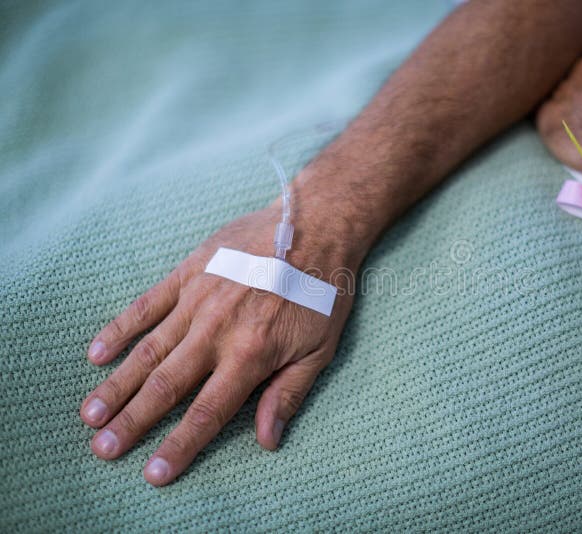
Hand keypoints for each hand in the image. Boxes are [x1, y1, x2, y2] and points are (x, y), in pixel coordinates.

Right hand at [80, 183, 361, 485]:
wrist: (317, 225)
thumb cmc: (324, 292)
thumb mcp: (320, 350)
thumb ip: (287, 394)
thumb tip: (266, 440)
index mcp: (251, 354)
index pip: (207, 413)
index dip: (178, 446)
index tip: (152, 473)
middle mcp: (217, 330)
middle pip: (166, 386)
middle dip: (132, 421)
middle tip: (102, 448)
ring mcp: (199, 299)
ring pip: (149, 350)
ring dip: (117, 384)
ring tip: (90, 413)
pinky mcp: (190, 271)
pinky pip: (147, 304)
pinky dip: (120, 329)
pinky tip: (96, 353)